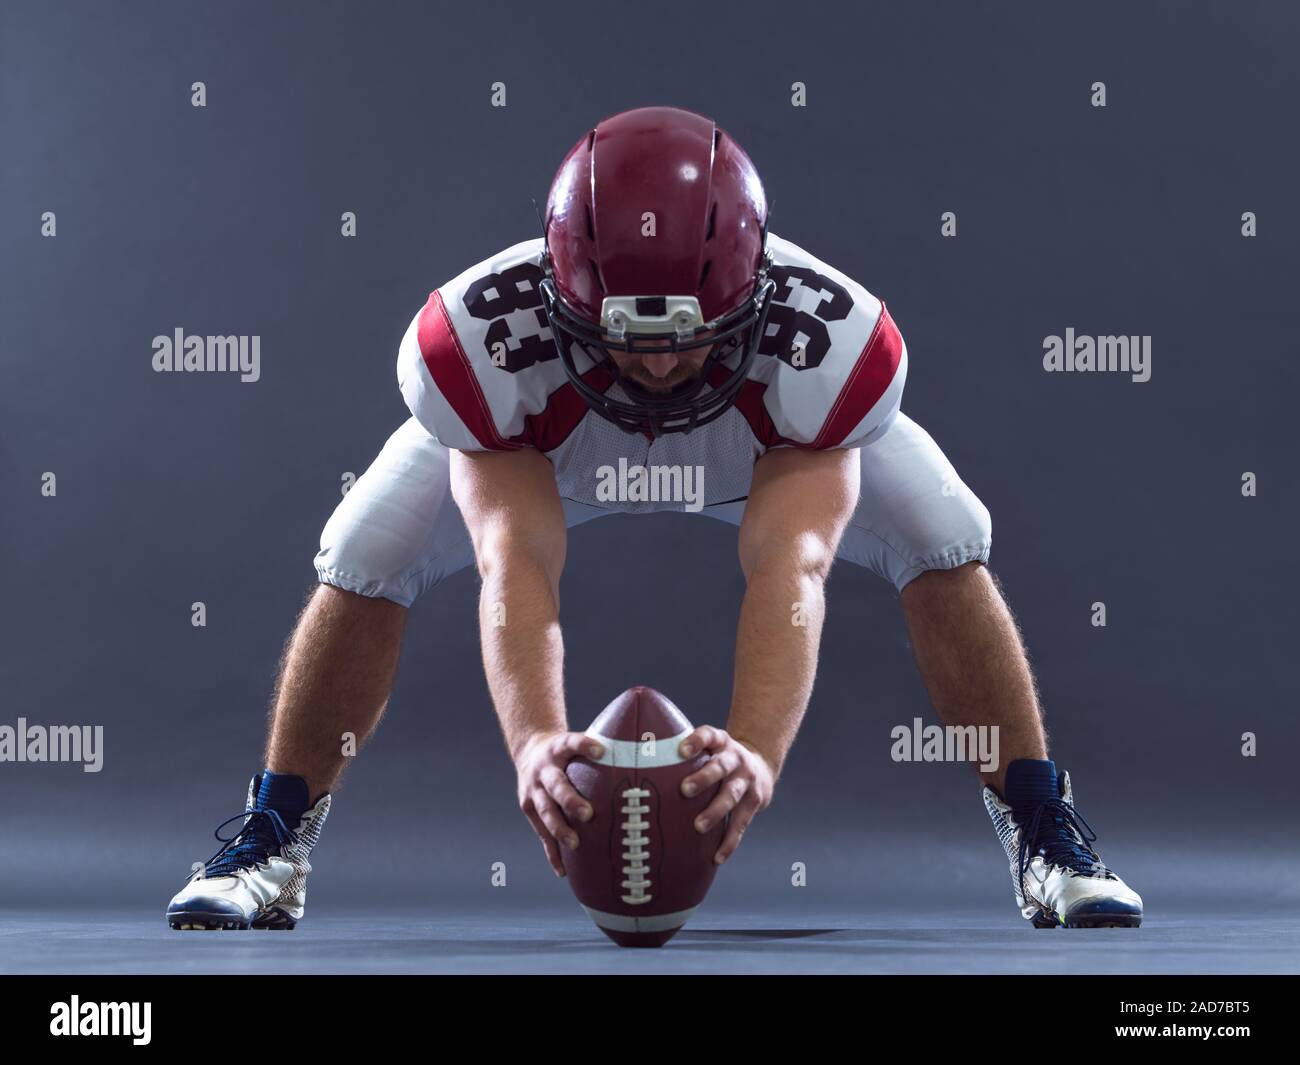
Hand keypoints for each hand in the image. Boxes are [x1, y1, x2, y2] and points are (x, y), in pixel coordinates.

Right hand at [514, 730, 603, 876]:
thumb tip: (644, 749)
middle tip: (589, 814)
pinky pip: (541, 834)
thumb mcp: (575, 741)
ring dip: (560, 829)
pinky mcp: (529, 809)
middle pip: (556, 785)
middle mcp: (543, 770)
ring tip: (575, 844)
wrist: (529, 752)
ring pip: (545, 812)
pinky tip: (563, 871)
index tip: (601, 751)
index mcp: (558, 748)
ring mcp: (533, 791)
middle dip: (571, 800)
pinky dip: (552, 853)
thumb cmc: (566, 752)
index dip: (584, 746)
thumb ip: (601, 746)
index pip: (571, 743)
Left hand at [678, 726, 774, 863]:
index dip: (696, 741)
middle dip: (704, 778)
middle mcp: (736, 758)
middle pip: (720, 766)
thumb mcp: (708, 747)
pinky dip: (729, 841)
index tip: (681, 750)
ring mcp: (747, 780)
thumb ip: (684, 753)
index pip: (708, 735)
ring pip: (732, 795)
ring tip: (698, 826)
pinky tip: (717, 856)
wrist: (760, 767)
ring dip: (715, 811)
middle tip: (684, 789)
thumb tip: (640, 761)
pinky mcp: (754, 802)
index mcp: (720, 741)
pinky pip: (741, 824)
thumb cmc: (718, 759)